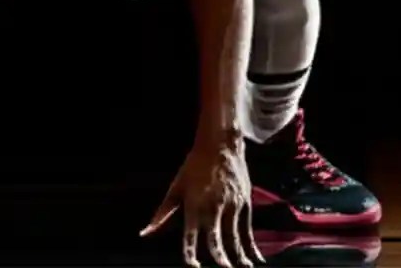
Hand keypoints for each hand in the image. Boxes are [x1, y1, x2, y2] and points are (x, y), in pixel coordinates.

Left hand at [140, 132, 265, 266]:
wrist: (220, 145)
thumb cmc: (194, 167)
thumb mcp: (175, 187)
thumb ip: (162, 213)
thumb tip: (145, 233)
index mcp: (193, 204)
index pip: (191, 233)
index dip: (191, 251)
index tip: (193, 265)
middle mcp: (212, 206)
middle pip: (216, 237)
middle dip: (220, 257)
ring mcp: (230, 205)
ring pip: (235, 236)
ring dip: (238, 255)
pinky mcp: (244, 203)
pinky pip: (248, 228)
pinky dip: (252, 245)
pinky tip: (255, 258)